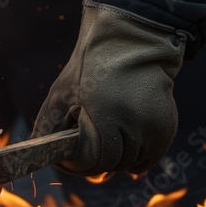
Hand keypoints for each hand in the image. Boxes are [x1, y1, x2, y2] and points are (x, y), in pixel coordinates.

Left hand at [32, 0, 186, 175]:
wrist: (130, 42)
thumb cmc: (90, 66)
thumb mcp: (61, 94)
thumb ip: (49, 127)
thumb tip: (39, 155)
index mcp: (109, 116)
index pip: (96, 161)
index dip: (79, 162)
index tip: (71, 156)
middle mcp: (137, 125)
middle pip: (114, 164)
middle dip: (98, 160)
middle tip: (85, 147)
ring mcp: (156, 128)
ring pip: (132, 164)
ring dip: (117, 158)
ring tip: (105, 140)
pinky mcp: (167, 127)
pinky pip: (149, 159)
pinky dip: (136, 158)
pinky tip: (123, 147)